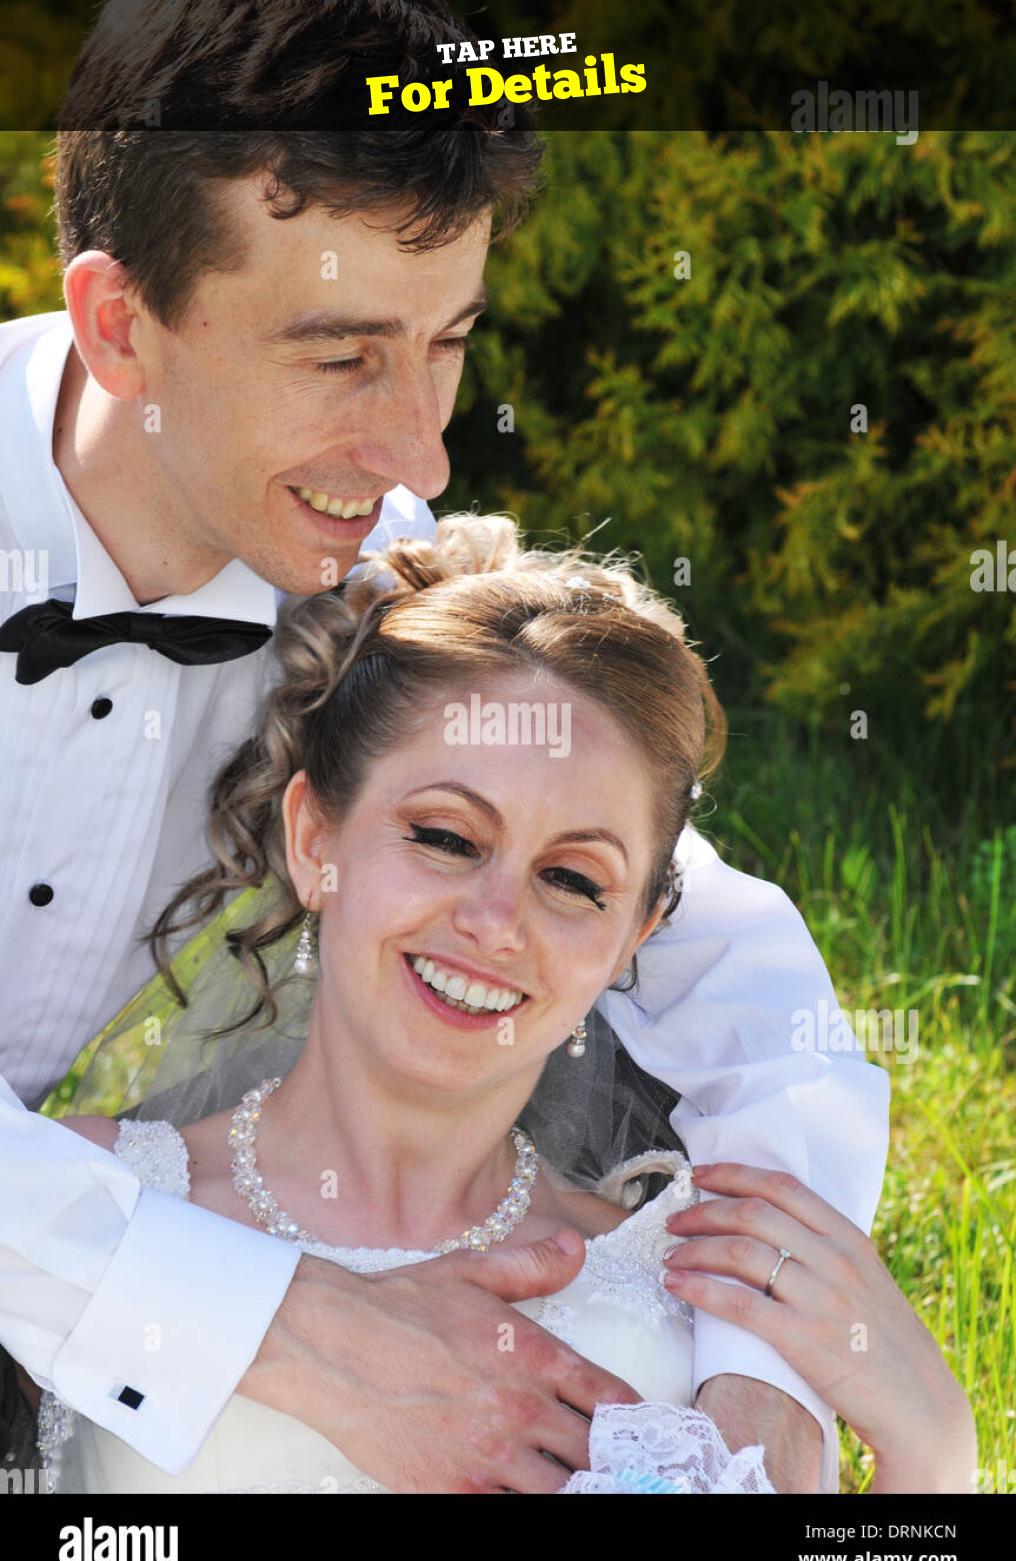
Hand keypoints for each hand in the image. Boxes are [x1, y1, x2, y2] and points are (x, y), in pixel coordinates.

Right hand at [239, 1229, 639, 1491]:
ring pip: (561, 1492)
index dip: (632, 1416)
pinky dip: (524, 1505)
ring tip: (576, 1482)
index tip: (637, 1426)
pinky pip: (510, 1514)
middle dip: (609, 1459)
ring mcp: (487, 1458)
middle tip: (615, 1463)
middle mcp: (519, 1410)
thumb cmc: (398, 1306)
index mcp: (532, 1355)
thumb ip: (530, 1265)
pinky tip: (526, 1495)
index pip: (611, 1397)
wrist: (330, 1345)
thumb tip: (575, 1249)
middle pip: (595, 1453)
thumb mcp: (471, 1270)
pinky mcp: (452, 1492)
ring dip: (573, 1487)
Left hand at [662, 1163, 976, 1492]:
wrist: (917, 1404)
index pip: (782, 1186)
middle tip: (674, 1220)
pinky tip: (677, 1286)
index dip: (734, 1174)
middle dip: (704, 1211)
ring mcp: (820, 1297)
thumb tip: (771, 1225)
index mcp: (849, 1238)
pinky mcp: (804, 1338)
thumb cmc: (884, 1342)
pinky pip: (738, 1303)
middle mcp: (835, 1259)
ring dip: (694, 1249)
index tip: (700, 1175)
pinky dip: (700, 1288)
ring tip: (670, 1257)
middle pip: (753, 1213)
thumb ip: (825, 1249)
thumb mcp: (866, 1278)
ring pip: (740, 1252)